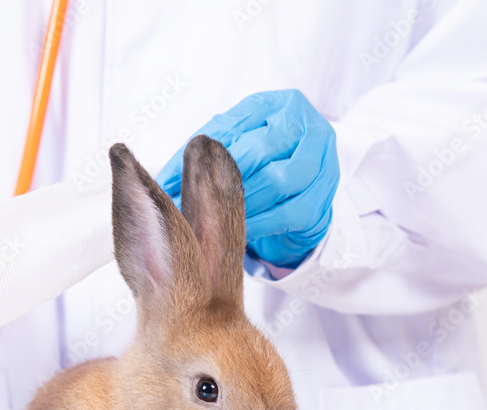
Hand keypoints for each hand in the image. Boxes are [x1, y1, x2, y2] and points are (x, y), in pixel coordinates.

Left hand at [157, 89, 339, 267]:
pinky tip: (237, 227)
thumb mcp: (240, 140)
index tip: (170, 179)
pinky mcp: (321, 200)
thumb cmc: (266, 158)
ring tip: (211, 215)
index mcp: (281, 105)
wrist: (307, 184)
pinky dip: (258, 223)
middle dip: (220, 177)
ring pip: (276, 182)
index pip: (235, 124)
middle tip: (191, 199)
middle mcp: (308, 128)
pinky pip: (286, 214)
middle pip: (259, 150)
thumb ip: (207, 150)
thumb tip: (165, 178)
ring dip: (239, 201)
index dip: (200, 152)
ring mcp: (321, 164)